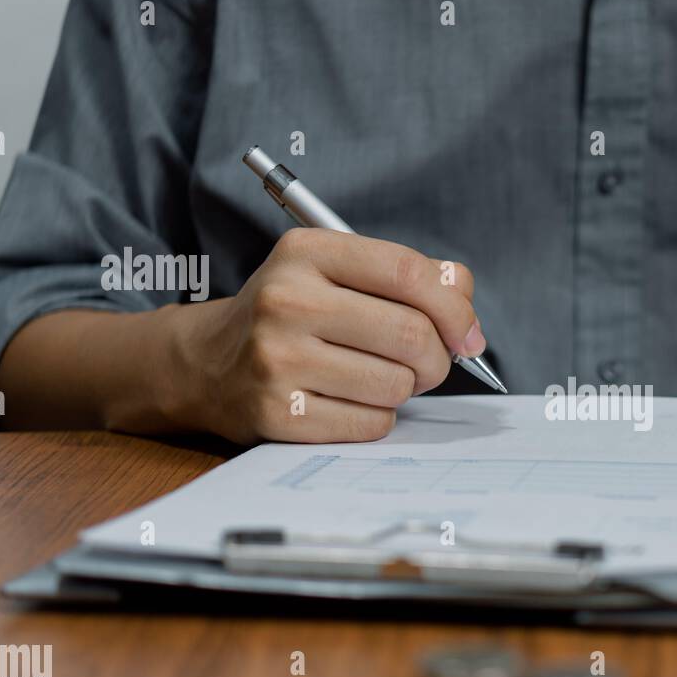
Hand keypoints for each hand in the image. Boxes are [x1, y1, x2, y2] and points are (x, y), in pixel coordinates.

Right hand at [165, 229, 482, 443]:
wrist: (208, 364)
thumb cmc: (293, 316)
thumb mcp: (337, 273)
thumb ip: (408, 277)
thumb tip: (465, 303)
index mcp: (307, 252)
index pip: (407, 273)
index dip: (455, 308)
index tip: (468, 335)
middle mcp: (286, 300)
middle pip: (411, 334)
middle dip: (436, 358)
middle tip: (427, 364)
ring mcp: (277, 359)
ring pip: (396, 384)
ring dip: (404, 389)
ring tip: (377, 379)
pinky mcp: (278, 412)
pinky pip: (371, 423)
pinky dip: (377, 418)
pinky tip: (351, 402)